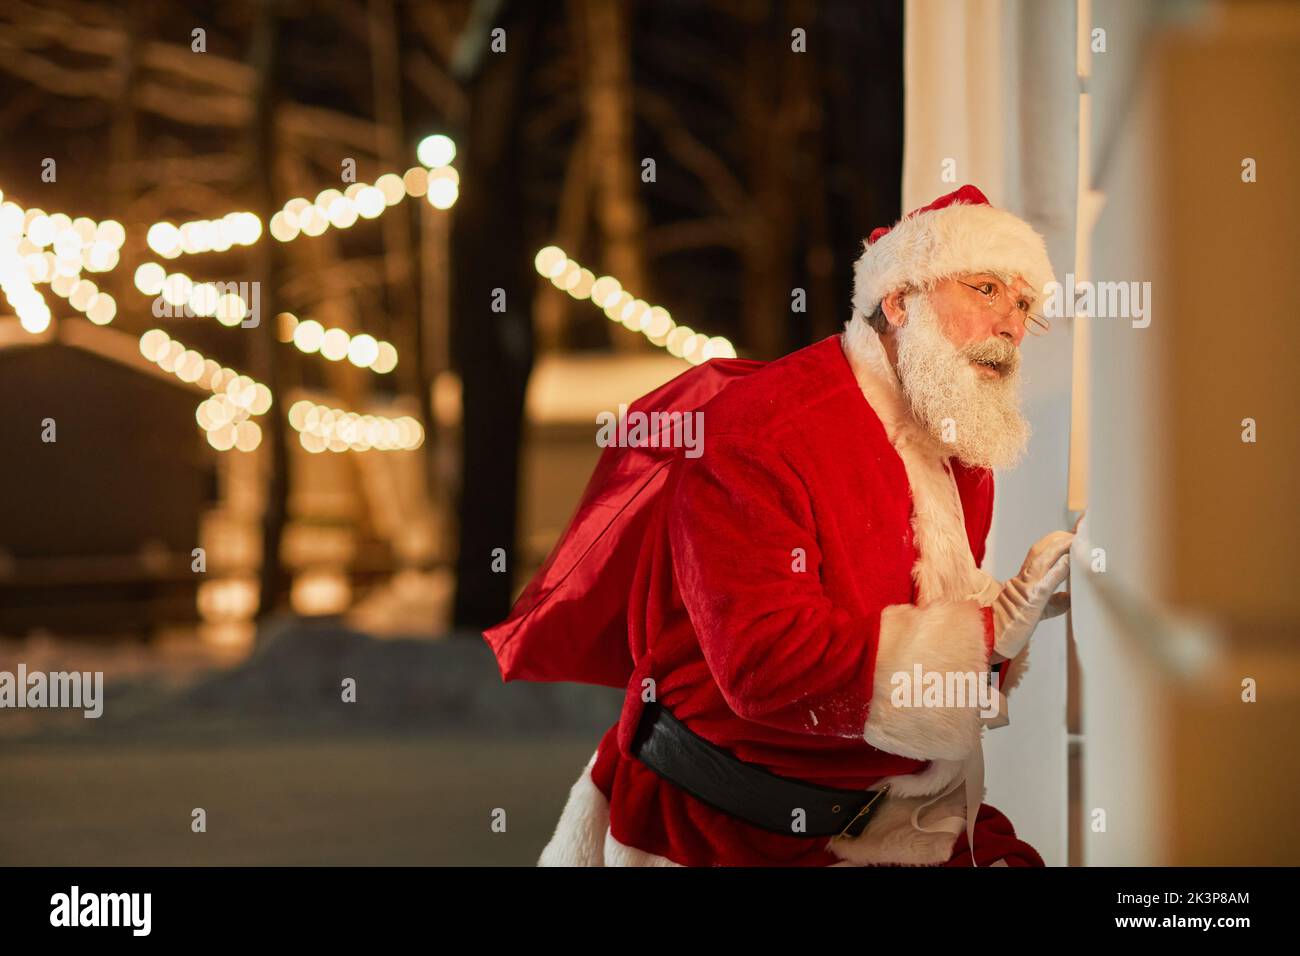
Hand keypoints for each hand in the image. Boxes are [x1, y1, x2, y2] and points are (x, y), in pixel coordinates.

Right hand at [989, 529, 1073, 662]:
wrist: (994, 636)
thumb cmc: (1014, 624)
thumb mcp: (1039, 609)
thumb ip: (1054, 600)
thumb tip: (1069, 596)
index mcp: (1025, 577)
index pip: (1042, 550)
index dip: (1058, 539)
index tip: (1076, 531)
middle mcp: (1025, 576)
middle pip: (1042, 547)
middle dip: (1062, 536)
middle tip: (1081, 529)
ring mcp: (1028, 586)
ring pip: (1044, 557)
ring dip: (1062, 546)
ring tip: (1078, 538)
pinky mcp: (1033, 598)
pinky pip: (1047, 579)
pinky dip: (1059, 568)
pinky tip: (1070, 560)